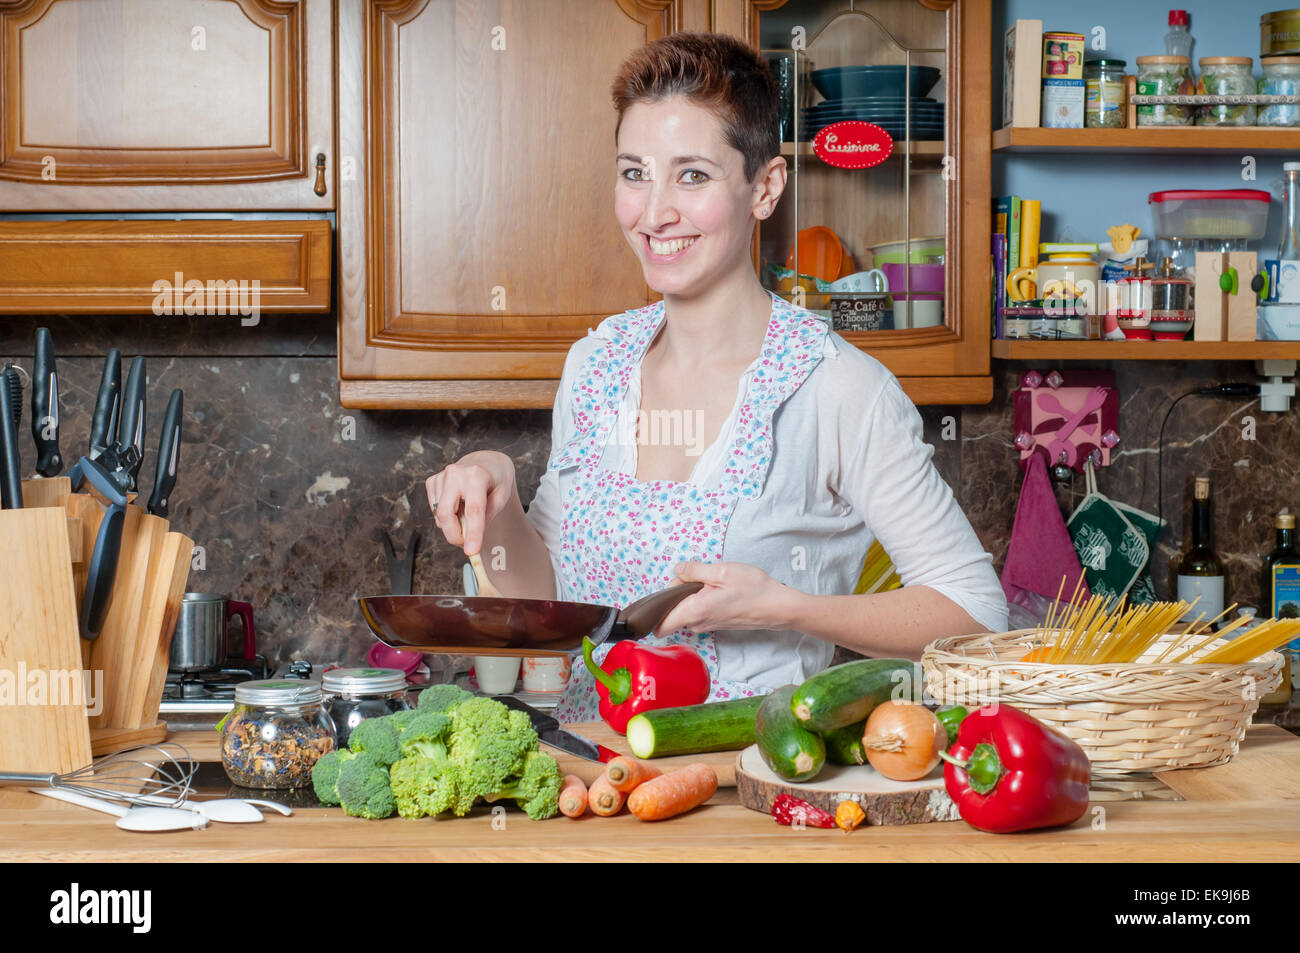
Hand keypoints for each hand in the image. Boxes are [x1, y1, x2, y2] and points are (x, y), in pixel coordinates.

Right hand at [425, 451, 517, 554]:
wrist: (485, 461)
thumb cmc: (495, 479)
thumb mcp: (503, 496)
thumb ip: (489, 515)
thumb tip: (470, 534)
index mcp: (477, 475)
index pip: (473, 510)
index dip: (472, 533)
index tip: (471, 551)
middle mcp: (455, 473)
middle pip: (446, 514)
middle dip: (454, 535)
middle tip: (466, 543)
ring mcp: (441, 476)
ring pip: (439, 514)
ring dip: (452, 525)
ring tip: (467, 516)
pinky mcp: (432, 481)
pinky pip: (435, 509)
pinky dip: (445, 516)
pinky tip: (457, 506)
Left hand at [655, 561, 797, 634]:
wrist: (777, 607)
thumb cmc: (753, 589)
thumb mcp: (722, 571)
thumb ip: (694, 570)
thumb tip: (677, 570)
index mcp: (695, 611)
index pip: (659, 624)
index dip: (655, 608)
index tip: (663, 591)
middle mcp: (698, 623)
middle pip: (670, 611)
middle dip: (675, 592)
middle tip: (695, 576)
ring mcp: (707, 625)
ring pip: (684, 610)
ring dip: (690, 595)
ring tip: (711, 582)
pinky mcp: (715, 623)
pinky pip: (696, 612)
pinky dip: (700, 599)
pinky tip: (717, 590)